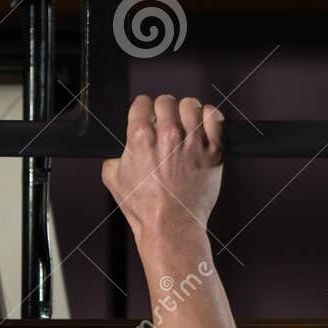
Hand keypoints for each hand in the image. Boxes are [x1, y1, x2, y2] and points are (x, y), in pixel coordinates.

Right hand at [102, 94, 222, 240]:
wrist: (171, 226)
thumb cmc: (144, 208)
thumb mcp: (113, 180)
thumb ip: (115, 156)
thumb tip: (121, 148)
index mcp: (140, 139)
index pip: (142, 103)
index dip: (142, 109)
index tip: (146, 115)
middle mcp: (168, 135)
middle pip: (166, 101)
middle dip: (162, 110)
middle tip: (164, 123)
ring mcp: (193, 141)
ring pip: (190, 104)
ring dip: (185, 112)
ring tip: (184, 125)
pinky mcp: (213, 149)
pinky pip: (213, 116)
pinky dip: (207, 117)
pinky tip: (201, 126)